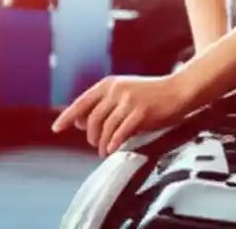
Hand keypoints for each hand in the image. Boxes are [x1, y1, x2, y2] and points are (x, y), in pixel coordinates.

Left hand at [52, 75, 190, 156]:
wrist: (178, 90)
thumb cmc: (151, 95)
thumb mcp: (124, 93)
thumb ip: (105, 105)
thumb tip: (81, 123)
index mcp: (108, 84)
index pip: (81, 102)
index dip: (67, 116)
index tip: (56, 128)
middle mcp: (115, 90)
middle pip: (92, 118)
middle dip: (90, 135)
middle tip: (94, 145)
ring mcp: (128, 101)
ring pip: (105, 127)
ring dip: (101, 143)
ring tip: (103, 151)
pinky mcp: (141, 112)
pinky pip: (121, 132)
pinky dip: (114, 143)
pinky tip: (112, 150)